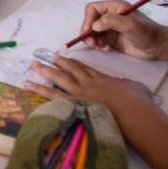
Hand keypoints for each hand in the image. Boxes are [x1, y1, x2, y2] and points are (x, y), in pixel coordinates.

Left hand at [24, 54, 152, 112]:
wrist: (134, 111)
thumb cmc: (138, 102)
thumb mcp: (134, 88)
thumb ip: (126, 86)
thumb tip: (126, 88)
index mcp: (101, 79)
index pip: (83, 68)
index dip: (72, 63)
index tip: (64, 59)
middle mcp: (88, 83)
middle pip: (69, 70)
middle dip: (56, 63)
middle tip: (44, 57)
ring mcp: (79, 92)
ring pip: (57, 78)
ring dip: (44, 71)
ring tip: (33, 65)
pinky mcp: (73, 103)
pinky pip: (51, 95)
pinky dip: (39, 89)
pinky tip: (28, 84)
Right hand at [76, 0, 167, 58]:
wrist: (158, 46)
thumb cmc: (149, 33)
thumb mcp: (131, 25)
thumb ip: (112, 21)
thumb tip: (95, 25)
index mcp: (115, 7)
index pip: (93, 8)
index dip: (88, 19)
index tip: (89, 30)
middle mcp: (111, 16)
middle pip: (90, 21)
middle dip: (88, 32)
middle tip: (92, 42)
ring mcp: (110, 28)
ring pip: (92, 32)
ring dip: (92, 40)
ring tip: (100, 46)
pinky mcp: (111, 38)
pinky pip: (97, 40)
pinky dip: (98, 45)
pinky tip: (106, 48)